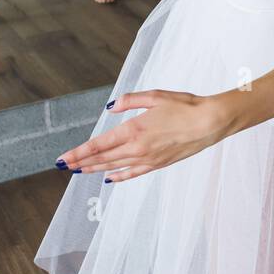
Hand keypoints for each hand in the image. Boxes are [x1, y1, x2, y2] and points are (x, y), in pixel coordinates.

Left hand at [56, 90, 234, 182]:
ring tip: (79, 171)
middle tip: (63, 166)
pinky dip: (118, 176)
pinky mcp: (158, 164)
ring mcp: (148, 159)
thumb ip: (130, 101)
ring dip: (95, 169)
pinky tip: (109, 178)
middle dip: (80, 163)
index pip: (98, 144)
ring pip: (114, 166)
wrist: (209, 122)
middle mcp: (137, 147)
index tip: (63, 158)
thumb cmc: (185, 106)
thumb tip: (111, 107)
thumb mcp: (155, 96)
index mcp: (134, 129)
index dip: (78, 152)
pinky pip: (133, 173)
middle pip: (102, 158)